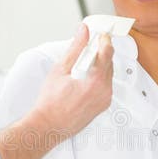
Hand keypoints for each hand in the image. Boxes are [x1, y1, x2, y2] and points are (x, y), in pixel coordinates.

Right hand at [32, 23, 113, 138]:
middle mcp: (105, 92)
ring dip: (99, 66)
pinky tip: (85, 78)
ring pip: (108, 75)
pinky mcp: (102, 107)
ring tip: (83, 63)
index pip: (107, 53)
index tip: (100, 34)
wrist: (48, 126)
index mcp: (97, 81)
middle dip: (101, 52)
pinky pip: (105, 87)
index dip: (104, 40)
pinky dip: (98, 79)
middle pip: (109, 64)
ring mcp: (105, 101)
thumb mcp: (61, 69)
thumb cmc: (50, 103)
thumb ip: (75, 48)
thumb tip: (83, 32)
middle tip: (89, 45)